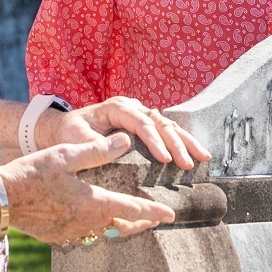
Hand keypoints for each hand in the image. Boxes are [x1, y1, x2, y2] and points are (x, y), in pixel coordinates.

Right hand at [2, 133, 175, 245]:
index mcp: (90, 202)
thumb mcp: (63, 155)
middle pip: (121, 228)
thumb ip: (96, 150)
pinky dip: (96, 230)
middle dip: (140, 224)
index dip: (153, 211)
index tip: (171, 214)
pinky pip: (84, 236)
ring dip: (119, 227)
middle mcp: (84, 222)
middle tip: (154, 220)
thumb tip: (125, 141)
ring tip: (128, 220)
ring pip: (104, 234)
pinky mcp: (56, 237)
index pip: (130, 209)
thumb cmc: (30, 173)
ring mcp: (70, 233)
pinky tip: (93, 221)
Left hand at [51, 97, 208, 169]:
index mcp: (117, 108)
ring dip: (187, 142)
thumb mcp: (76, 137)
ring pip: (169, 125)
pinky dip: (182, 142)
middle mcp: (133, 107)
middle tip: (188, 164)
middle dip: (177, 143)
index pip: (141, 123)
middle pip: (160, 123)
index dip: (154, 141)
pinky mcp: (145, 124)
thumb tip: (122, 145)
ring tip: (203, 157)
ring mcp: (141, 114)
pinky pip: (167, 131)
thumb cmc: (71, 132)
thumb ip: (94, 143)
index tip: (164, 159)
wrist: (67, 126)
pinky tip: (195, 153)